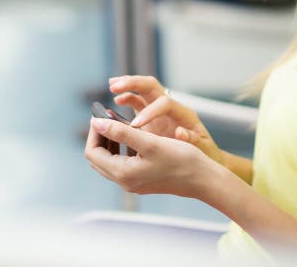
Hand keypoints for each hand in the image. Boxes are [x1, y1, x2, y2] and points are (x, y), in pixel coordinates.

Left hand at [84, 117, 213, 197]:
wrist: (203, 179)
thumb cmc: (180, 159)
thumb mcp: (149, 142)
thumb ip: (121, 132)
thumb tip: (97, 123)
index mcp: (123, 173)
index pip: (93, 152)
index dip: (95, 131)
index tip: (101, 114)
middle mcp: (125, 181)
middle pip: (98, 157)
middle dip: (100, 136)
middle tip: (108, 117)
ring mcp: (134, 182)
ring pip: (110, 160)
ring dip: (111, 141)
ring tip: (119, 123)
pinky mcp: (142, 180)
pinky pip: (122, 163)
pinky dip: (122, 148)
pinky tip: (133, 135)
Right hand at [109, 75, 224, 165]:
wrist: (203, 157)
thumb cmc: (204, 153)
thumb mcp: (201, 148)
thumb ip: (191, 139)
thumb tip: (180, 132)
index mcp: (183, 114)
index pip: (165, 103)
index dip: (150, 112)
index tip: (136, 125)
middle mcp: (171, 107)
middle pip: (151, 85)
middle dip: (133, 84)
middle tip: (116, 86)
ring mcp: (160, 111)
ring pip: (142, 90)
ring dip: (127, 86)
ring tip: (112, 86)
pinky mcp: (151, 116)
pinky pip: (137, 102)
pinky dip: (127, 98)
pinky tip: (116, 101)